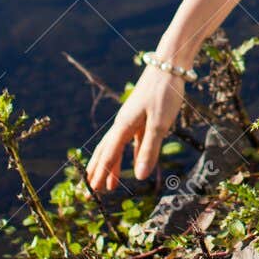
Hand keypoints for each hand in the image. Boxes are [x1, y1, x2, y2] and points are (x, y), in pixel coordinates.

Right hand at [84, 61, 187, 192]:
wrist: (169, 66)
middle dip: (98, 172)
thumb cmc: (164, 93)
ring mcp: (132, 120)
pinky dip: (129, 156)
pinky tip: (132, 167)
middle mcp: (123, 123)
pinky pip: (132, 143)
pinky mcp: (144, 118)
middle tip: (89, 193)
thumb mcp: (159, 124)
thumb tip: (139, 177)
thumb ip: (149, 150)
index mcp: (124, 125)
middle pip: (106, 151)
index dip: (101, 173)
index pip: (109, 154)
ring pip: (117, 148)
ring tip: (107, 186)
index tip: (92, 191)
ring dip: (111, 166)